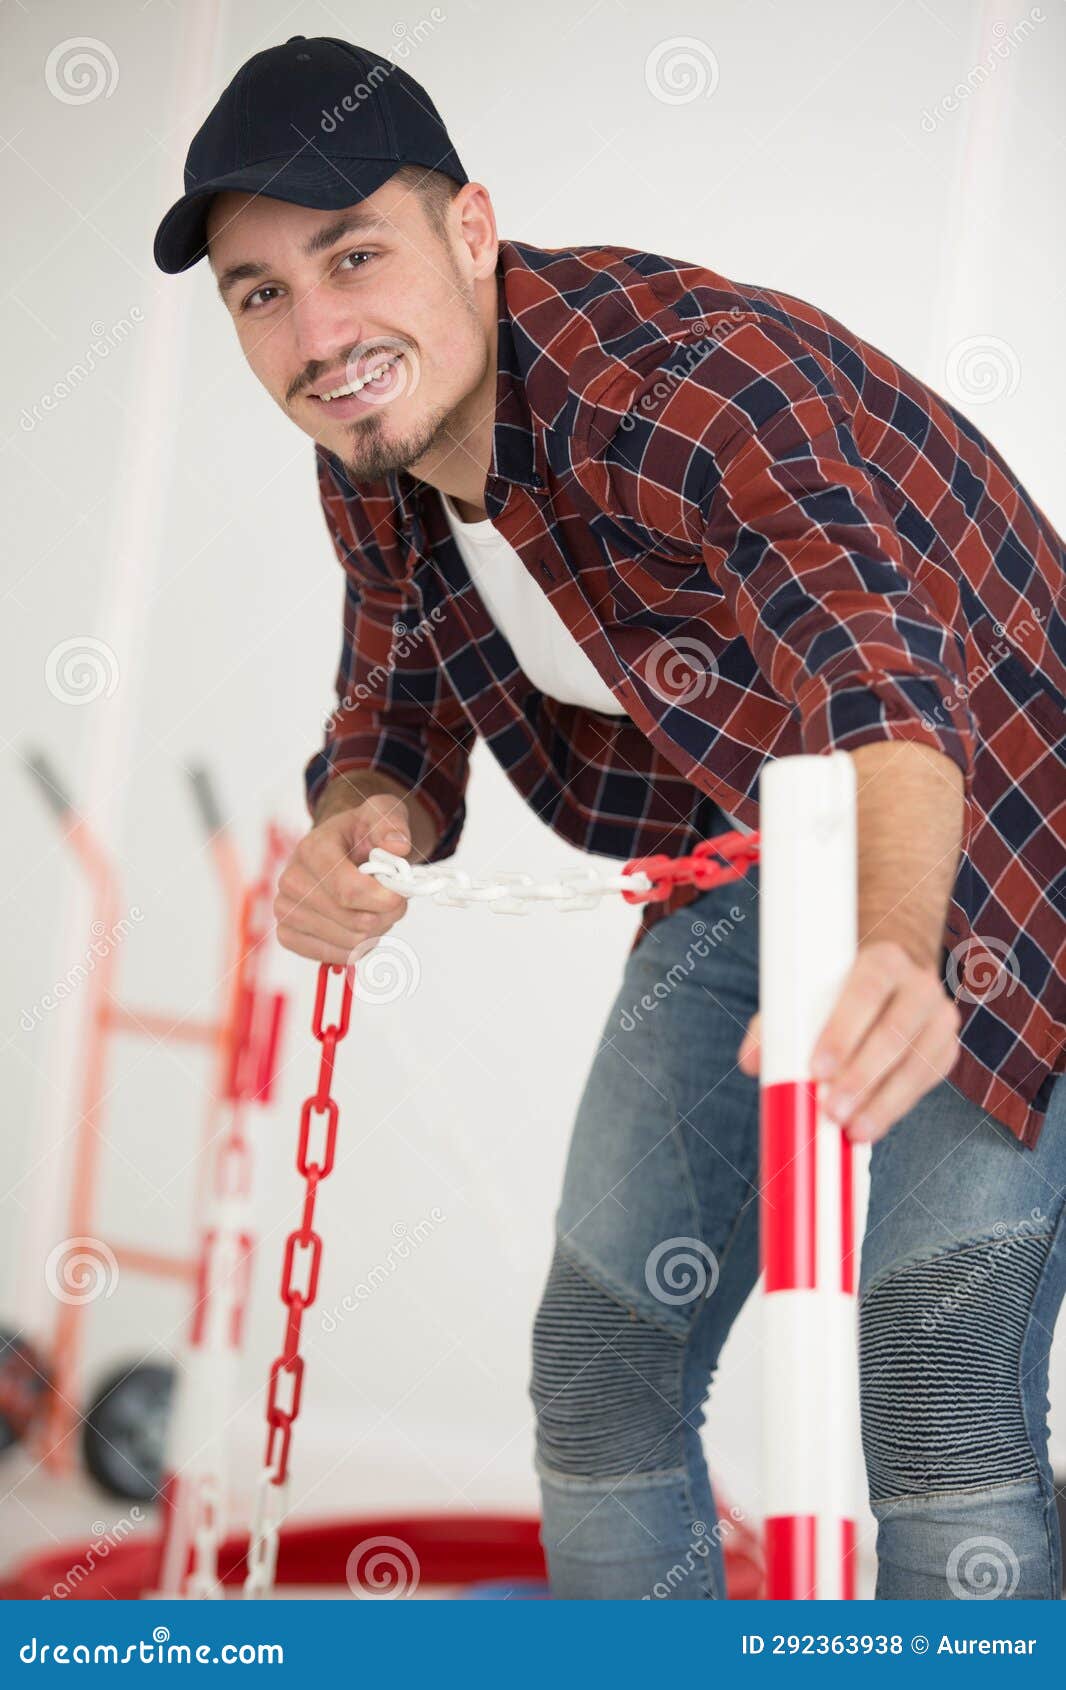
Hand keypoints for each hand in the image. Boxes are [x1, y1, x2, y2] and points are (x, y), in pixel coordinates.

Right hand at [274, 794, 411, 964]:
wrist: (340, 848)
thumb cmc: (361, 833)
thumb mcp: (381, 813)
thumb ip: (391, 825)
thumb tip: (397, 846)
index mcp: (311, 849)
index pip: (349, 891)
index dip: (384, 899)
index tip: (402, 894)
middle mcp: (291, 880)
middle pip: (354, 921)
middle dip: (386, 914)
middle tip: (392, 899)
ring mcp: (285, 910)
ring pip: (349, 943)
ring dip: (375, 930)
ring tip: (374, 907)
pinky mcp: (287, 935)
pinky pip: (336, 957)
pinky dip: (358, 947)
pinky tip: (359, 925)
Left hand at [737, 940, 960, 1142]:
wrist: (891, 983)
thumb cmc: (836, 992)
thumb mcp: (806, 994)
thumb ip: (775, 1025)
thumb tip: (752, 1063)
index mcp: (882, 961)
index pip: (866, 991)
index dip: (843, 1031)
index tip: (817, 1069)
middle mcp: (919, 985)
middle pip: (894, 1032)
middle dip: (862, 1076)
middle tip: (831, 1110)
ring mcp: (939, 1018)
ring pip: (916, 1063)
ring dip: (883, 1101)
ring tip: (852, 1129)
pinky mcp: (945, 1050)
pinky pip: (925, 1081)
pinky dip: (897, 1107)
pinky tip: (872, 1125)